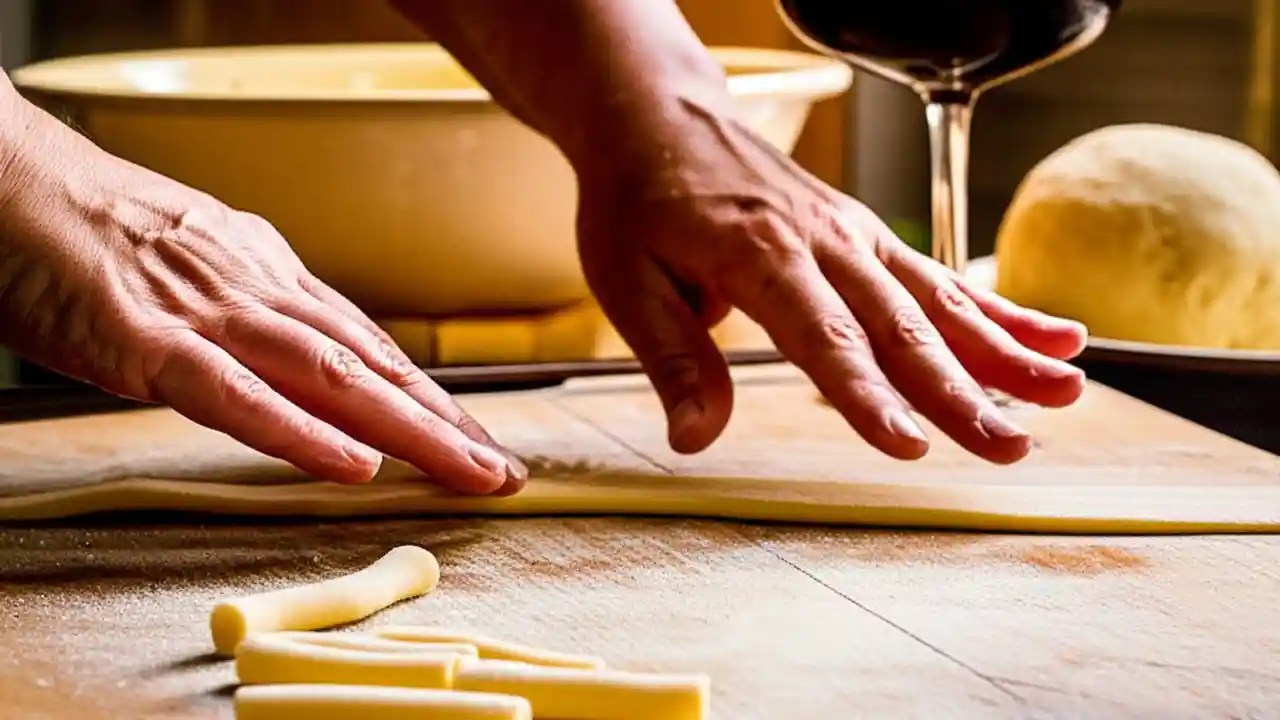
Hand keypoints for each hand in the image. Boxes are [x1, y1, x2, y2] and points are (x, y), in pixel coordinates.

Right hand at [0, 99, 522, 492]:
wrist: (14, 182)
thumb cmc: (97, 229)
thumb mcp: (202, 265)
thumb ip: (258, 310)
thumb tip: (310, 344)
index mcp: (271, 278)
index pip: (370, 346)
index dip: (429, 398)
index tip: (476, 439)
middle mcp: (260, 293)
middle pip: (371, 364)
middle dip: (443, 423)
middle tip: (500, 469)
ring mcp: (210, 317)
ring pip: (330, 377)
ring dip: (406, 428)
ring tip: (463, 469)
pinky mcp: (151, 344)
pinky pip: (236, 396)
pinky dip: (298, 432)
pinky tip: (352, 464)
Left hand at [574, 100, 1085, 463]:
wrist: (659, 119)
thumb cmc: (640, 201)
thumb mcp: (625, 281)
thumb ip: (672, 358)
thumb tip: (696, 438)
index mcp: (758, 255)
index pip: (823, 340)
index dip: (867, 397)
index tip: (910, 446)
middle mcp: (822, 241)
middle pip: (900, 328)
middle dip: (961, 392)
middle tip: (1011, 446)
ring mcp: (854, 234)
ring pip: (938, 301)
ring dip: (1003, 350)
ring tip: (1066, 392)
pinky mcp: (868, 233)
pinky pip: (940, 275)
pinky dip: (998, 308)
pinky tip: (1051, 337)